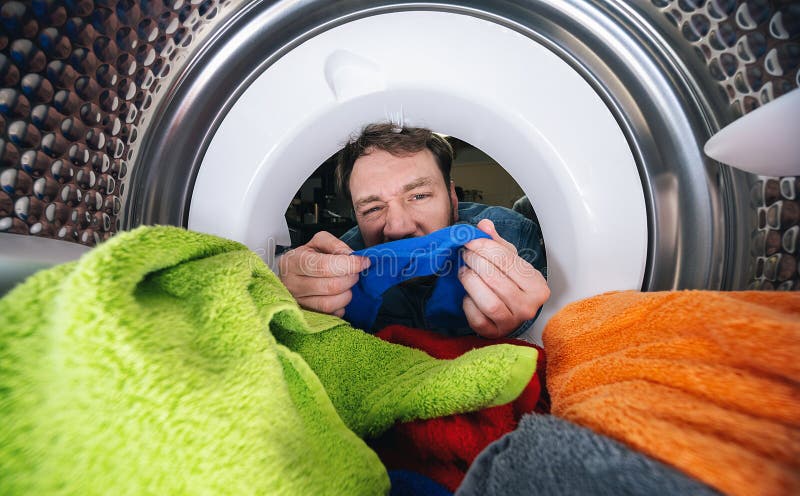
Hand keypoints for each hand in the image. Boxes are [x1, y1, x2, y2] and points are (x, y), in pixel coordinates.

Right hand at [278, 231, 369, 316]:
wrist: (290, 275)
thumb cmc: (306, 258)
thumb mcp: (318, 243)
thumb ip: (335, 245)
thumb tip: (352, 256)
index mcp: (294, 261)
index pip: (326, 265)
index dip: (350, 264)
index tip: (363, 262)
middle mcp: (293, 284)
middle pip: (331, 286)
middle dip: (350, 279)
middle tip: (355, 273)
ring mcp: (298, 302)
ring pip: (330, 304)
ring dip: (347, 294)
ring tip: (347, 284)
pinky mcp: (306, 314)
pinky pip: (330, 314)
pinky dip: (340, 306)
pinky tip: (339, 296)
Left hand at [458, 219, 549, 337]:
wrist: (509, 312)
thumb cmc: (511, 283)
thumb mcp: (510, 261)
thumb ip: (496, 243)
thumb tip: (484, 225)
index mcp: (537, 286)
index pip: (509, 261)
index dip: (486, 247)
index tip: (471, 240)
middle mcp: (529, 307)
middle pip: (497, 280)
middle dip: (476, 262)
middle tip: (465, 253)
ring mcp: (512, 322)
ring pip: (489, 302)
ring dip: (471, 282)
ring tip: (463, 271)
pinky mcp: (494, 333)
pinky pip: (478, 319)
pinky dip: (469, 305)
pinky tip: (467, 295)